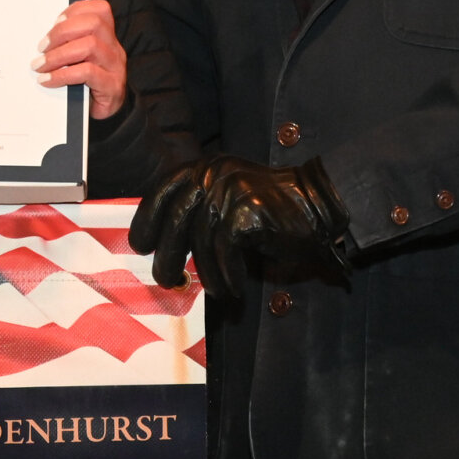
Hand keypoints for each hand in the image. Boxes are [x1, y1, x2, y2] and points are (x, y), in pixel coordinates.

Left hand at [35, 0, 126, 119]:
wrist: (103, 112)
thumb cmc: (86, 84)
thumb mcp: (78, 60)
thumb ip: (67, 45)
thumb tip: (41, 41)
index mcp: (106, 37)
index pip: (99, 10)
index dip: (75, 11)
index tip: (54, 22)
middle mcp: (114, 48)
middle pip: (94, 23)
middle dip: (62, 32)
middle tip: (42, 47)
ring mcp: (115, 66)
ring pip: (90, 45)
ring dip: (59, 54)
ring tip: (41, 66)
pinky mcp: (112, 86)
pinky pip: (87, 73)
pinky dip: (63, 75)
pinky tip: (48, 80)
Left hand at [129, 155, 349, 299]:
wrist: (317, 205)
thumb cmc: (270, 211)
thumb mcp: (227, 200)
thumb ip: (199, 211)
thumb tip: (163, 245)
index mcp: (205, 167)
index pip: (164, 189)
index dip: (147, 219)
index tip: (141, 245)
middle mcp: (213, 173)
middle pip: (177, 218)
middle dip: (168, 254)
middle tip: (166, 279)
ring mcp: (230, 189)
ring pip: (202, 239)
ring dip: (206, 272)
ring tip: (215, 290)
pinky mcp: (247, 209)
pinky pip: (226, 250)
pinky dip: (229, 273)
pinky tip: (234, 287)